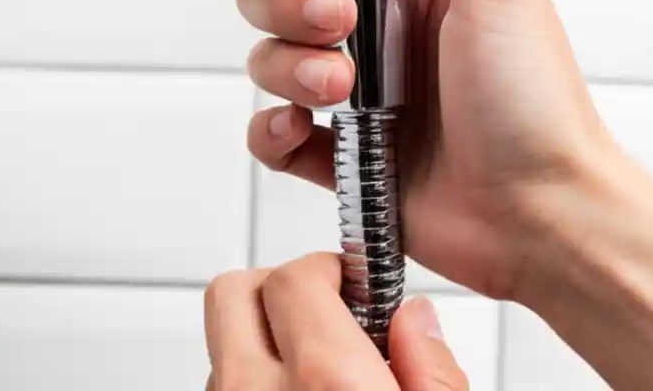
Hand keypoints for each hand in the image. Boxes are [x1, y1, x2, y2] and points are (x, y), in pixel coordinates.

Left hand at [204, 253, 466, 389]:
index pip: (294, 277)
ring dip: (261, 339)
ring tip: (313, 372)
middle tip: (321, 313)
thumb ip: (432, 371)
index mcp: (326, 383)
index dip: (328, 272)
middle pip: (232, 292)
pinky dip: (252, 380)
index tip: (351, 289)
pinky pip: (220, 383)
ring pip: (221, 342)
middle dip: (276, 287)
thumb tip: (413, 320)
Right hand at [237, 0, 611, 300]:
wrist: (543, 215)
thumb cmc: (538, 105)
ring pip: (269, 64)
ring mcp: (357, 102)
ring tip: (343, 92)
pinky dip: (270, 130)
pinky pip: (271, 134)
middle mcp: (378, 40)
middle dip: (288, 13)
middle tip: (337, 28)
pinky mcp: (342, 158)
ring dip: (287, 71)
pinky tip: (300, 131)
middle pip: (278, 3)